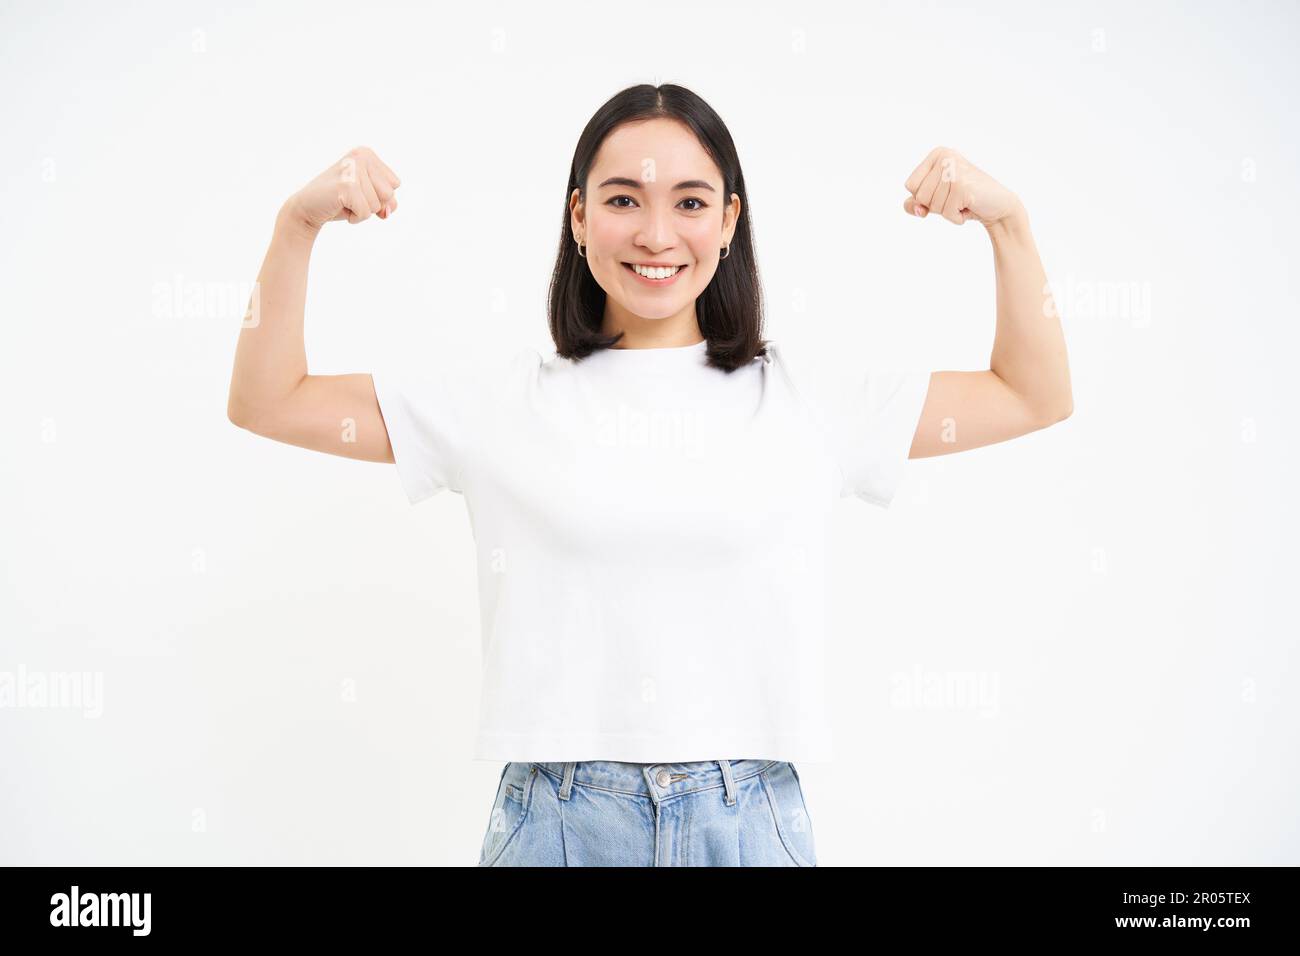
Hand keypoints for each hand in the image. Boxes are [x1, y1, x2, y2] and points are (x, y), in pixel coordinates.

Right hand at [285, 146, 401, 230]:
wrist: (307, 207)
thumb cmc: (340, 201)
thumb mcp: (368, 197)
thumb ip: (388, 201)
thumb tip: (388, 210)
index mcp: (367, 153)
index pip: (395, 184)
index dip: (379, 196)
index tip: (359, 192)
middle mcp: (361, 156)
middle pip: (389, 194)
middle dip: (372, 204)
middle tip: (350, 198)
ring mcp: (353, 170)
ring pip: (378, 205)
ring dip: (362, 211)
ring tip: (344, 202)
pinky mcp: (346, 185)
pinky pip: (366, 213)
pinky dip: (355, 218)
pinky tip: (340, 207)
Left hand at [903, 146, 1020, 226]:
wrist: (998, 205)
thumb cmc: (965, 200)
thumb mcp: (935, 199)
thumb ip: (915, 203)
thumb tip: (917, 208)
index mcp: (937, 154)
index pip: (910, 185)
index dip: (924, 197)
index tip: (944, 192)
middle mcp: (945, 157)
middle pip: (920, 196)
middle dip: (936, 205)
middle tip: (956, 198)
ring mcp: (954, 170)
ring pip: (932, 205)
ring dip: (948, 211)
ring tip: (963, 201)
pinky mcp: (963, 186)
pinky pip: (947, 213)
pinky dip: (957, 217)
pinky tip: (970, 206)